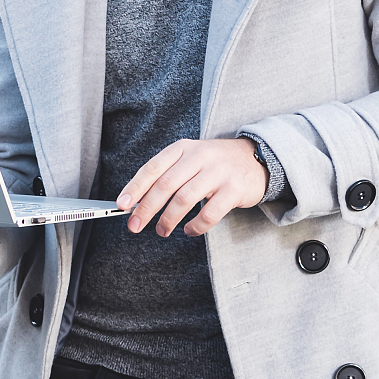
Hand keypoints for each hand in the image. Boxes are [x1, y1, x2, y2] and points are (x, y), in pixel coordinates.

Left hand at [118, 138, 267, 237]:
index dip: (135, 187)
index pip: (153, 168)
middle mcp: (199, 156)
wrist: (256, 158)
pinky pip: (209, 213)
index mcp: (182, 148)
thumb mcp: (190, 158)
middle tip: (135, 225)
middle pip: (165, 185)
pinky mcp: (234, 189)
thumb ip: (168, 175)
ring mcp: (218, 172)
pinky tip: (190, 230)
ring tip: (161, 230)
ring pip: (184, 199)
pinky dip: (196, 226)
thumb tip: (138, 201)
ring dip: (168, 219)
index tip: (122, 204)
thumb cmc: (215, 163)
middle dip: (146, 208)